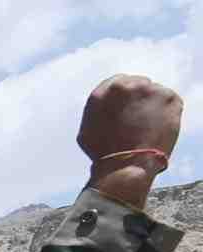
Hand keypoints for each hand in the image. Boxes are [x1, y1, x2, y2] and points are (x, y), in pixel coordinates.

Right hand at [79, 75, 181, 207]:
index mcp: (105, 91)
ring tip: (147, 126)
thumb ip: (97, 112)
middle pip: (138, 84)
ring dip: (152, 105)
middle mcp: (129, 85)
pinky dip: (166, 112)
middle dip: (139, 98)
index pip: (118, 81)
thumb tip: (105, 107)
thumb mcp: (86, 131)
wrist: (127, 165)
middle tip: (138, 117)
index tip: (126, 105)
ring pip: (154, 93)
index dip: (123, 96)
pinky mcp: (170, 98)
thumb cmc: (103, 153)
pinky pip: (169, 101)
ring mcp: (151, 90)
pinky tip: (158, 127)